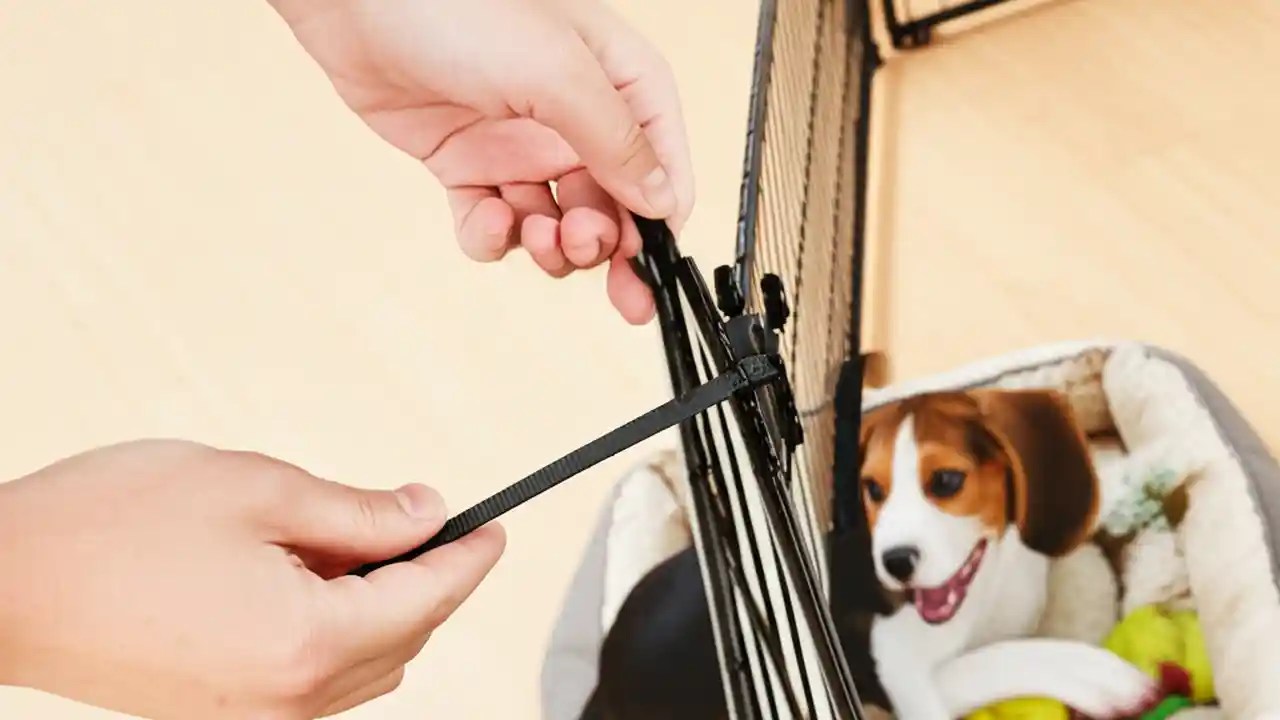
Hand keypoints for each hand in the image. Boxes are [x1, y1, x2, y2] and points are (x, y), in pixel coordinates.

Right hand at [0, 439, 503, 718]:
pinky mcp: (222, 713)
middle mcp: (289, 701)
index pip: (427, 600)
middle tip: (420, 517)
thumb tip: (427, 513)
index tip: (494, 527)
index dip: (469, 558)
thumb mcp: (259, 489)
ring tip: (344, 539)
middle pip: (404, 638)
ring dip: (378, 603)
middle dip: (426, 577)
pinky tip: (304, 576)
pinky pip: (314, 677)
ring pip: (363, 663)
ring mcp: (253, 718)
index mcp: (308, 644)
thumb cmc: (113, 525)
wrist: (3, 582)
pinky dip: (333, 627)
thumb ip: (360, 512)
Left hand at [268, 0, 694, 324]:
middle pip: (611, 205)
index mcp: (617, 82)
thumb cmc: (457, 6)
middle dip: (603, 241)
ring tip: (536, 234)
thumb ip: (615, 140)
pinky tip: (488, 221)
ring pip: (555, 223)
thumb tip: (662, 203)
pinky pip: (492, 222)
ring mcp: (518, 143)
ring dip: (552, 245)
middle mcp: (574, 117)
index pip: (662, 162)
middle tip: (582, 247)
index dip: (660, 217)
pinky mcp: (466, 163)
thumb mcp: (557, 73)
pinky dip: (493, 237)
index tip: (649, 260)